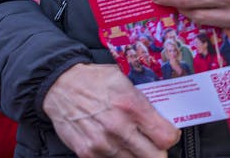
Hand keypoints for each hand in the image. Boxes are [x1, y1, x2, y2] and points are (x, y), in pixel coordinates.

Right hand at [42, 63, 178, 157]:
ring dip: (137, 153)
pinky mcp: (88, 153)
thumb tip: (162, 115)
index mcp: (131, 106)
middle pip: (155, 156)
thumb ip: (143, 100)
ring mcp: (103, 144)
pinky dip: (118, 155)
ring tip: (131, 140)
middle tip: (153, 142)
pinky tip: (114, 142)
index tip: (167, 133)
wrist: (59, 86)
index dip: (170, 136)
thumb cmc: (92, 80)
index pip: (166, 137)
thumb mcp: (123, 79)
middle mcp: (118, 127)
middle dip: (157, 150)